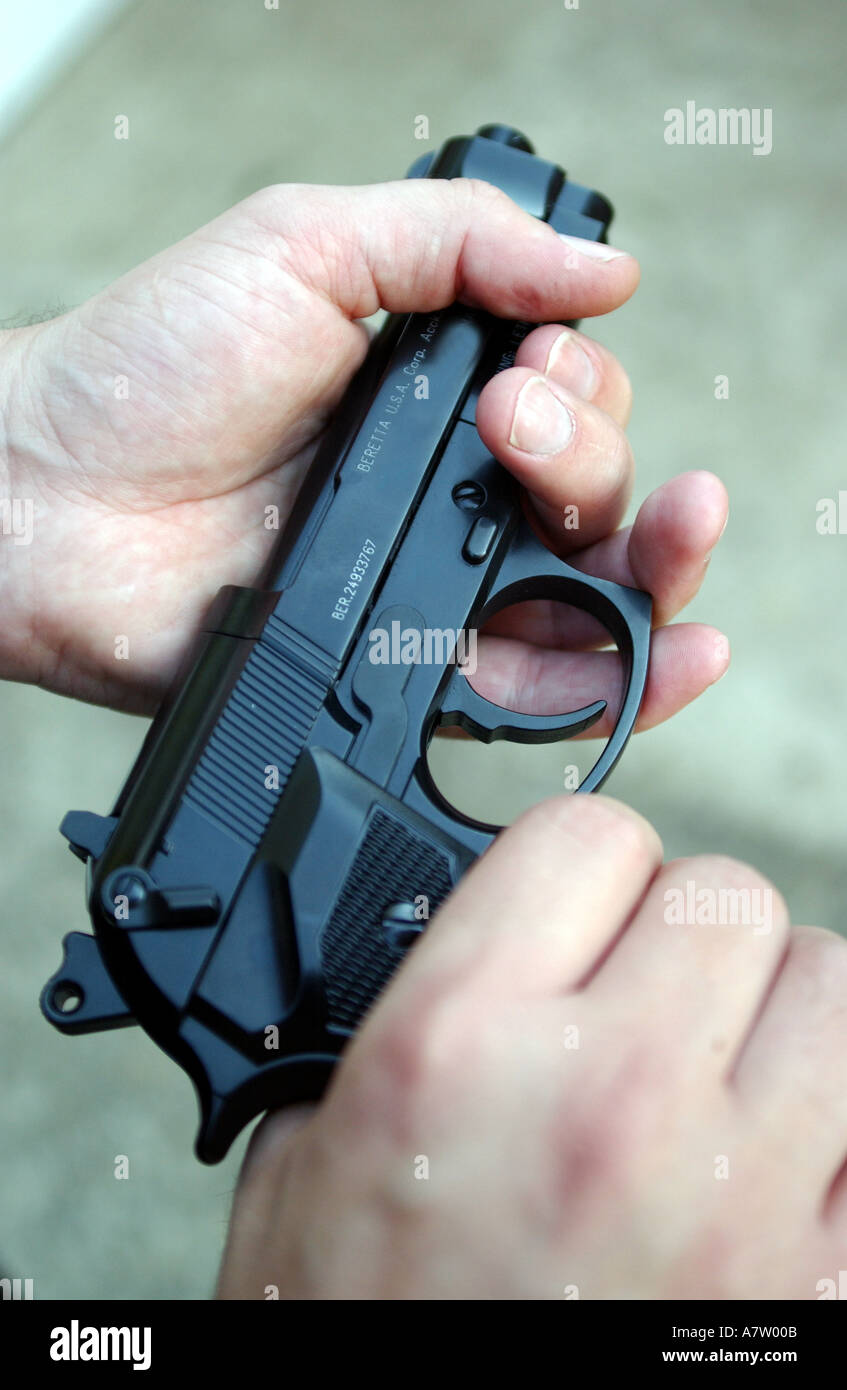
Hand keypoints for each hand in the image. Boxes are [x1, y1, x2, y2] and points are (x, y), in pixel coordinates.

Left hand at [1, 177, 726, 715]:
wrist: (52, 500)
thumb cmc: (151, 369)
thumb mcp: (307, 246)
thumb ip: (458, 243)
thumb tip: (605, 264)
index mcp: (433, 398)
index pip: (570, 399)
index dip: (581, 387)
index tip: (527, 370)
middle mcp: (445, 495)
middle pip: (595, 494)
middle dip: (597, 457)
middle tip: (513, 430)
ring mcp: (428, 587)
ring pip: (587, 591)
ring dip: (655, 562)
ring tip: (674, 524)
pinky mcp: (406, 671)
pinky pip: (532, 691)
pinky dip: (618, 683)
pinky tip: (677, 651)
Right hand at [217, 796, 846, 1299]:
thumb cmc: (358, 1336)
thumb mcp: (309, 1161)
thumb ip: (401, 1020)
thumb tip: (481, 941)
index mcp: (458, 1051)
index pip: (588, 837)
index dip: (580, 868)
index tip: (572, 911)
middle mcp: (608, 1105)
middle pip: (727, 897)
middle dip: (680, 935)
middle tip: (637, 1002)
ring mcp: (739, 1201)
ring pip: (833, 989)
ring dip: (778, 1016)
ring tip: (717, 1076)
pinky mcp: (820, 1288)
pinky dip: (833, 1128)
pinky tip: (772, 1167)